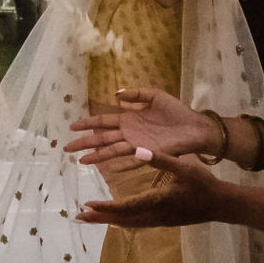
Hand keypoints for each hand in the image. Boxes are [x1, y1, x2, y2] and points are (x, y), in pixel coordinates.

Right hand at [63, 88, 224, 172]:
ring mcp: (137, 144)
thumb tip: (116, 94)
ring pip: (111, 149)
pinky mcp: (147, 152)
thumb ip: (136, 94)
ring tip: (81, 161)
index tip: (72, 126)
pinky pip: (129, 158)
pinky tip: (106, 168)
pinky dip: (118, 163)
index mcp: (128, 117)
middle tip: (68, 148)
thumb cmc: (176, 112)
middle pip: (102, 137)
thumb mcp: (155, 96)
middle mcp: (129, 132)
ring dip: (96, 155)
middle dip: (84, 143)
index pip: (103, 121)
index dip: (88, 123)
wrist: (195, 127)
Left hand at [77, 147, 234, 230]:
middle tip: (78, 216)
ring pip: (129, 224)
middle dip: (100, 218)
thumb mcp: (184, 166)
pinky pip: (138, 224)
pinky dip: (123, 222)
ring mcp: (159, 221)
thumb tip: (137, 148)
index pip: (126, 207)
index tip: (87, 205)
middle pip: (122, 220)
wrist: (222, 205)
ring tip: (90, 218)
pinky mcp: (164, 221)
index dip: (105, 208)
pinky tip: (116, 221)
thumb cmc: (203, 184)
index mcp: (157, 201)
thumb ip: (160, 158)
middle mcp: (155, 215)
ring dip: (109, 221)